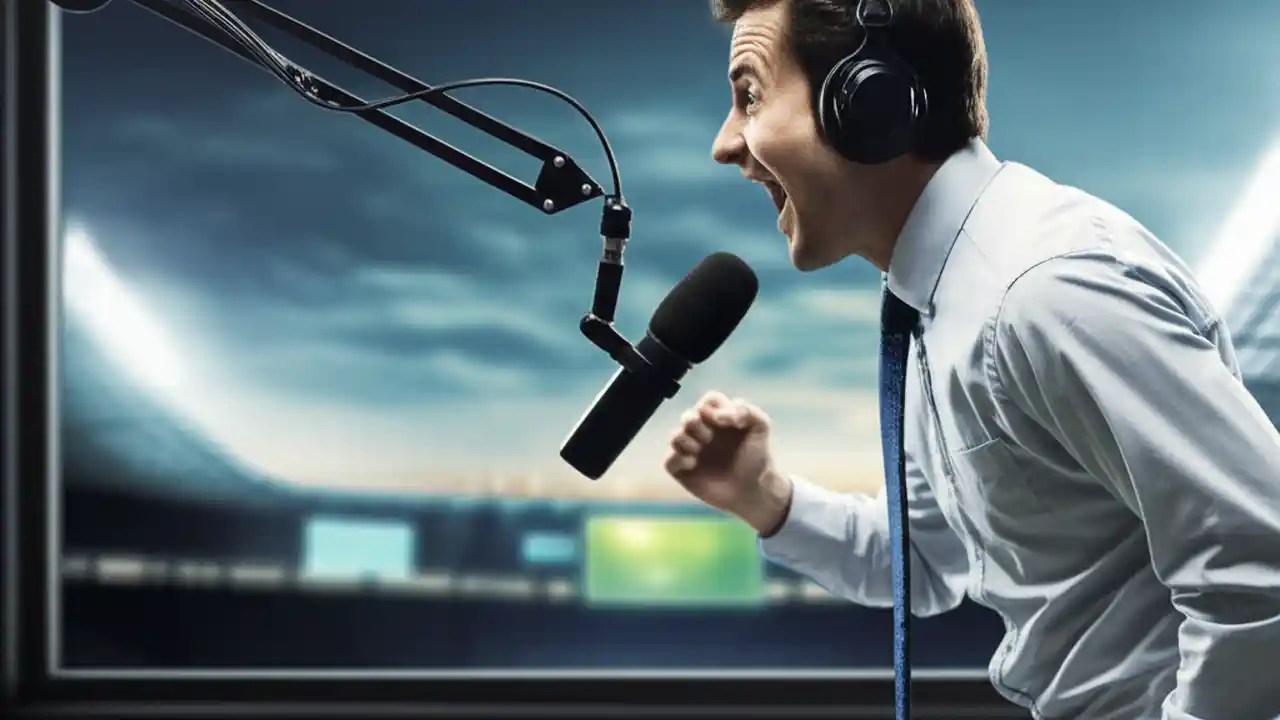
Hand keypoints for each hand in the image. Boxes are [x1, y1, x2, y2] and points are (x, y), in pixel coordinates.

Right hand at [664, 390, 791, 533]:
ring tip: (699, 451)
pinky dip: (678, 460)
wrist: (754, 489)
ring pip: (674, 436)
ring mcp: (692, 452)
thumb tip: (717, 415)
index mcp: (719, 418)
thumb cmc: (757, 457)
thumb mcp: (761, 426)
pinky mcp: (684, 471)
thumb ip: (746, 410)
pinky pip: (669, 461)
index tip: (723, 422)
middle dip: (696, 424)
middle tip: (709, 438)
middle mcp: (703, 432)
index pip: (707, 401)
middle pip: (687, 416)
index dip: (712, 407)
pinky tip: (693, 464)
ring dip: (686, 441)